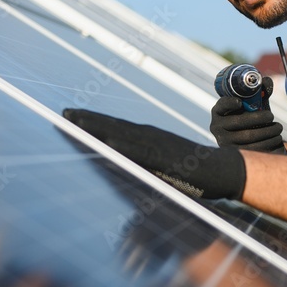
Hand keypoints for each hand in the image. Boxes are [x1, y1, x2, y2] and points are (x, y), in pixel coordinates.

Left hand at [63, 109, 245, 200]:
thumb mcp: (163, 168)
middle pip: (112, 126)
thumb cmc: (194, 173)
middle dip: (87, 120)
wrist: (223, 169)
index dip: (92, 123)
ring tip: (75, 121)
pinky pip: (139, 151)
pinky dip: (122, 144)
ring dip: (97, 127)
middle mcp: (149, 137)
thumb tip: (127, 170)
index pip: (114, 129)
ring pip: (121, 134)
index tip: (71, 117)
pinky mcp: (165, 158)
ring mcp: (157, 145)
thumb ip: (145, 167)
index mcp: (148, 139)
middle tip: (63, 114)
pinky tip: (106, 140)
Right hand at [210, 76, 285, 152]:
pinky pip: (253, 149)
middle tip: (271, 115)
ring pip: (248, 136)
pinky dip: (268, 143)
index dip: (229, 103)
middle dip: (258, 118)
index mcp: (219, 112)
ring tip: (277, 128)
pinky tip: (276, 139)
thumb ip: (259, 93)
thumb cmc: (249, 118)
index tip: (240, 102)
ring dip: (267, 131)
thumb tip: (266, 81)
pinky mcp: (236, 153)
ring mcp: (225, 142)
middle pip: (239, 121)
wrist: (249, 142)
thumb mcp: (252, 105)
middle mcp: (217, 127)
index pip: (221, 106)